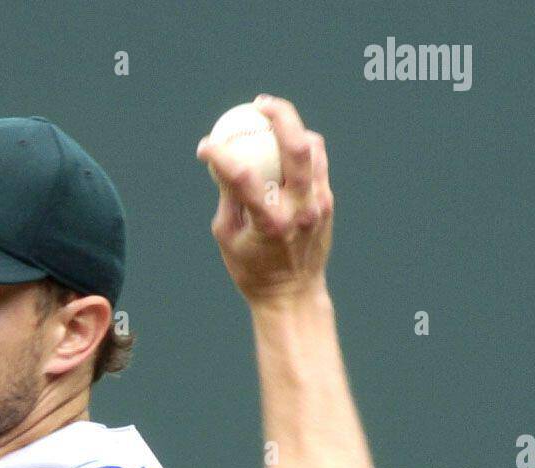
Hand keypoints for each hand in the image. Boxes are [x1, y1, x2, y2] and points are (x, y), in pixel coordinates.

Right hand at [196, 95, 333, 305]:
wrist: (293, 296)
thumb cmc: (252, 270)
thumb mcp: (228, 239)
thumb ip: (227, 198)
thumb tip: (221, 162)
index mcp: (269, 223)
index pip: (243, 177)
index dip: (220, 154)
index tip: (207, 146)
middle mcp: (299, 210)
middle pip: (296, 147)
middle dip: (279, 115)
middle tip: (259, 104)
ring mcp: (318, 205)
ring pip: (313, 149)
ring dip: (293, 128)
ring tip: (273, 120)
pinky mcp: (327, 204)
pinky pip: (318, 163)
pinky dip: (302, 149)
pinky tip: (287, 144)